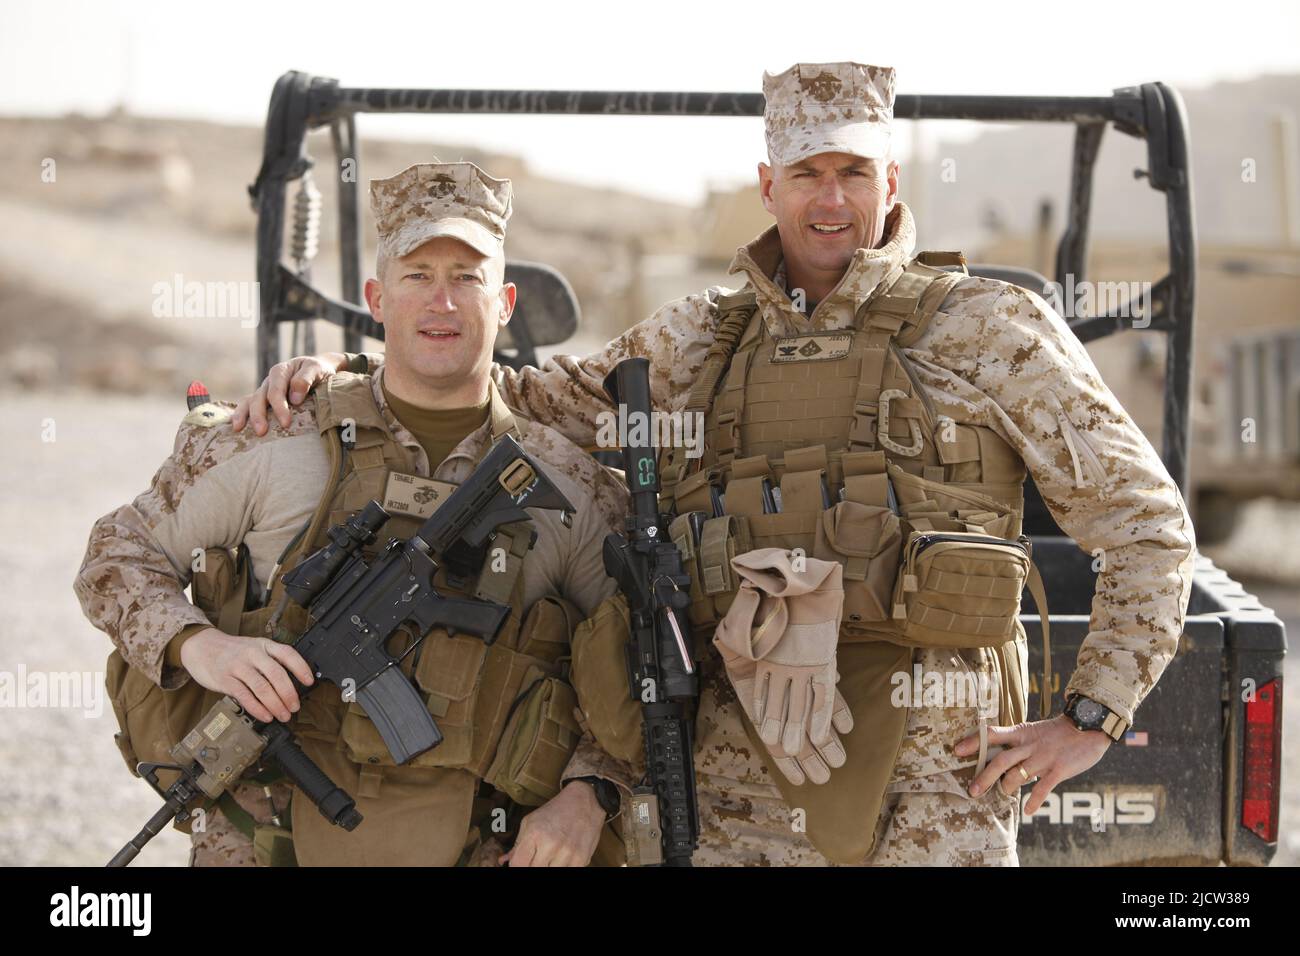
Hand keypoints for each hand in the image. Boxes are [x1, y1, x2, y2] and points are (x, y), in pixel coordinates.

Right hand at [180, 627, 314, 723]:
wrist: (201, 646)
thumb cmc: (232, 651)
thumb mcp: (254, 648)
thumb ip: (270, 661)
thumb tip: (291, 685)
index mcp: (263, 645)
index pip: (287, 654)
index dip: (301, 667)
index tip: (310, 681)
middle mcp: (252, 654)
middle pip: (276, 674)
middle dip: (289, 693)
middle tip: (295, 707)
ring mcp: (237, 666)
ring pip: (261, 686)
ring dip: (275, 704)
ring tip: (283, 715)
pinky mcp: (224, 679)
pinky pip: (244, 696)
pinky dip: (257, 708)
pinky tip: (265, 715)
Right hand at [231, 352, 348, 435]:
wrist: (318, 372)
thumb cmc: (319, 372)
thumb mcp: (316, 369)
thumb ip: (305, 379)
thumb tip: (294, 398)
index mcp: (281, 371)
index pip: (276, 390)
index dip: (279, 407)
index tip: (286, 423)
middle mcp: (269, 382)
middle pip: (259, 397)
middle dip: (258, 415)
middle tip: (261, 432)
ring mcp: (264, 391)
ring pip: (248, 401)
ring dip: (243, 415)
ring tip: (238, 429)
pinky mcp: (263, 400)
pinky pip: (247, 406)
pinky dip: (240, 415)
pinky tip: (236, 427)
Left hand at [500, 781, 607, 866]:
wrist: (584, 801)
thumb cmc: (555, 811)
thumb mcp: (531, 821)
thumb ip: (518, 844)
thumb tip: (504, 861)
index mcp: (535, 834)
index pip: (518, 864)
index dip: (516, 866)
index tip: (521, 862)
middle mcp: (551, 845)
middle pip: (533, 871)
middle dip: (532, 866)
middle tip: (536, 857)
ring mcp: (567, 854)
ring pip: (550, 873)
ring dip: (548, 866)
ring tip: (550, 856)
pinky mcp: (581, 859)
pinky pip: (567, 872)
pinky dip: (562, 867)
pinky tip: (562, 858)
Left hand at [954, 715, 1111, 813]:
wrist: (1088, 726)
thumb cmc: (1058, 732)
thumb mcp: (1033, 730)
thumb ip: (1016, 742)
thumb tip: (997, 757)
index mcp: (1021, 732)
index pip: (992, 734)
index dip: (974, 742)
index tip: (957, 750)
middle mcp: (1029, 745)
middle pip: (1001, 760)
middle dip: (985, 776)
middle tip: (973, 790)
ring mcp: (1043, 758)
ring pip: (1018, 775)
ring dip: (1007, 787)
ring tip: (1003, 794)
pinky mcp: (1059, 769)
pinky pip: (1043, 788)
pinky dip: (1034, 801)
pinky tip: (1027, 811)